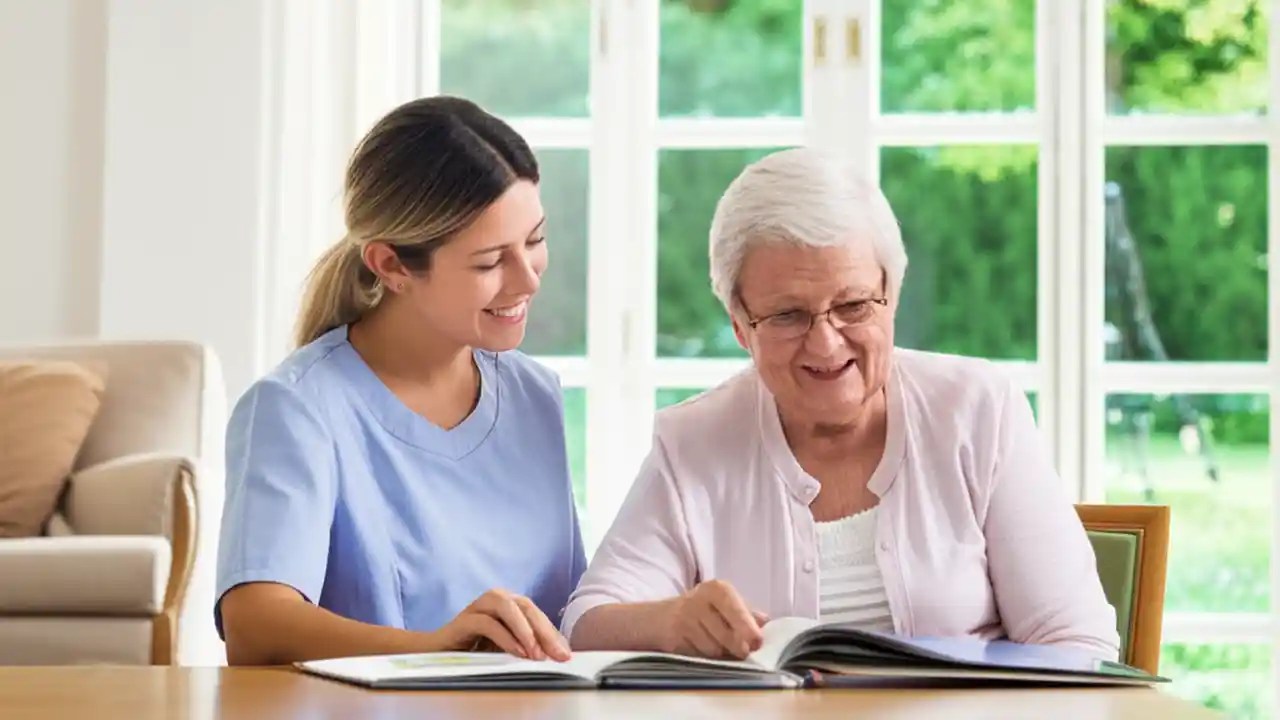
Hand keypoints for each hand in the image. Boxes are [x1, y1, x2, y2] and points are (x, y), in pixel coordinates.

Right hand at [431, 589, 571, 661]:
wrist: (436, 652)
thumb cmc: (474, 648)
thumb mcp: (507, 647)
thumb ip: (528, 645)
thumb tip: (556, 653)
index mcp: (509, 603)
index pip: (536, 613)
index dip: (552, 633)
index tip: (565, 655)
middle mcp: (495, 599)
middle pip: (526, 606)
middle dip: (544, 631)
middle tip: (555, 654)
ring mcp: (478, 606)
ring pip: (507, 606)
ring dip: (524, 630)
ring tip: (535, 653)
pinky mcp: (464, 619)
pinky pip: (487, 622)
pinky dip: (504, 636)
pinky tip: (516, 651)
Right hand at [664, 580, 768, 659]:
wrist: (661, 617)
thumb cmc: (703, 610)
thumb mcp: (725, 604)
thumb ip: (747, 613)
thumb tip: (765, 622)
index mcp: (717, 589)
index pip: (736, 610)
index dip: (748, 628)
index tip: (757, 642)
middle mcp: (699, 600)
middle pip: (727, 636)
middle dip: (738, 648)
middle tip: (743, 652)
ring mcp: (684, 619)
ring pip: (714, 650)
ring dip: (721, 654)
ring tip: (718, 646)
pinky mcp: (674, 637)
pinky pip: (698, 656)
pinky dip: (704, 657)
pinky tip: (702, 648)